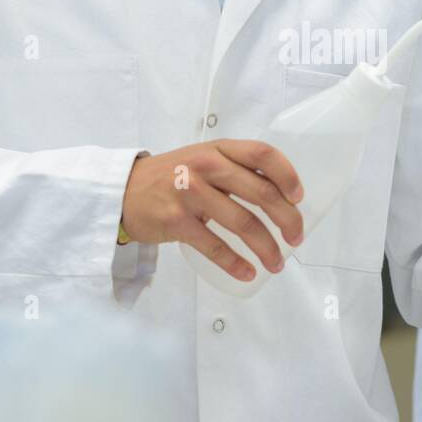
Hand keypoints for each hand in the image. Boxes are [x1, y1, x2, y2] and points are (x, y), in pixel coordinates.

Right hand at [120, 140, 303, 283]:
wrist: (122, 192)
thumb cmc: (171, 177)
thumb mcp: (203, 159)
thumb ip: (235, 169)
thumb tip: (280, 195)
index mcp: (218, 149)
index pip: (262, 154)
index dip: (287, 175)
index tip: (299, 197)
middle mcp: (206, 166)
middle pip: (261, 192)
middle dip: (287, 219)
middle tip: (296, 237)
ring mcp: (190, 193)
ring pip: (243, 223)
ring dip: (266, 247)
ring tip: (276, 263)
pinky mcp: (177, 221)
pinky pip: (215, 246)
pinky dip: (235, 263)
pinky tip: (248, 272)